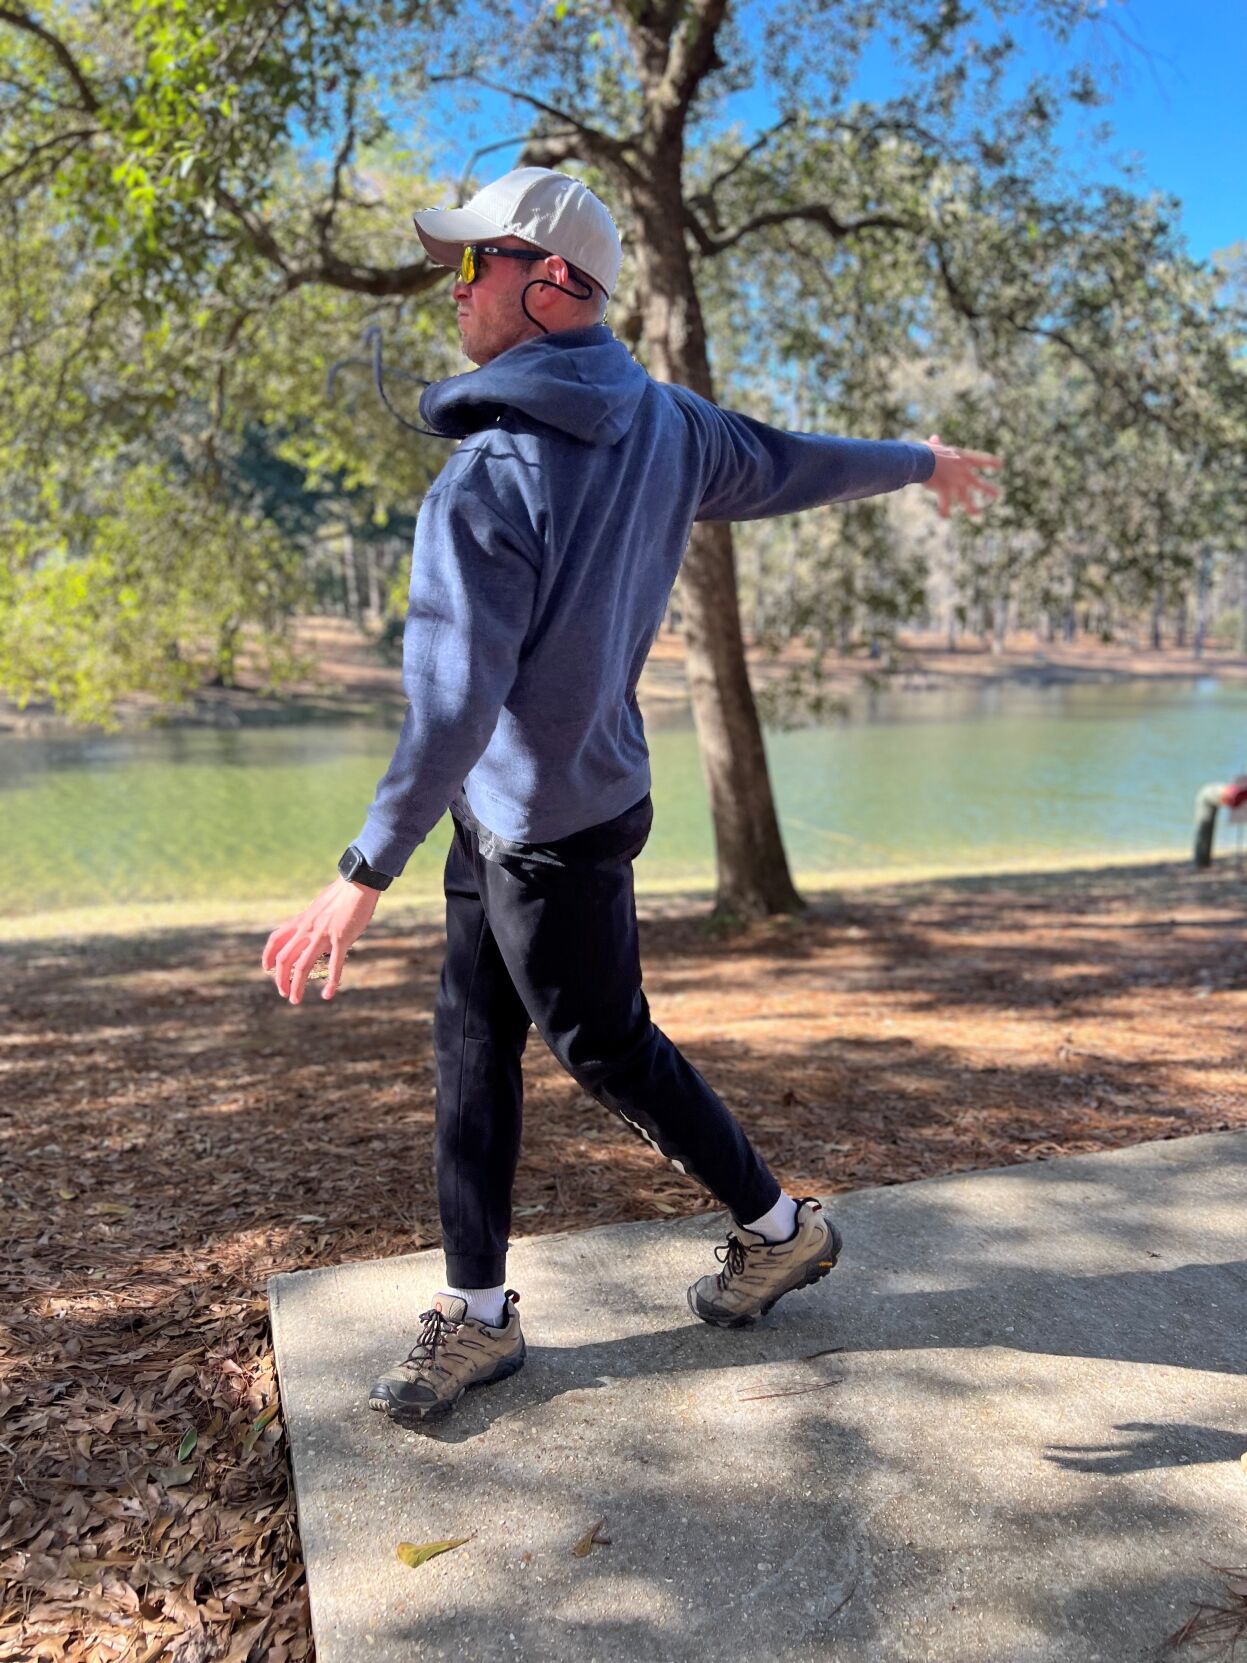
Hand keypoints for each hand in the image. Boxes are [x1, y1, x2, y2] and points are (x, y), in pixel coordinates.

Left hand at [262, 876, 379, 1004]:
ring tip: (295, 999)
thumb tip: (315, 929)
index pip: (276, 940)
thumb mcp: (320, 907)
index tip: (267, 969)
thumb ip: (314, 921)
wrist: (357, 884)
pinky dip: (331, 982)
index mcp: (301, 921)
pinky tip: (328, 994)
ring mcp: (323, 935)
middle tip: (284, 993)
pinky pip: (334, 965)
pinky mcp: (340, 939)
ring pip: (303, 966)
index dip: (267, 956)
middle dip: (280, 979)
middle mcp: (307, 929)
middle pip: (285, 958)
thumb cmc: (342, 894)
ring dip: (297, 986)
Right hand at [923, 434, 1002, 517]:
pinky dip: (944, 510)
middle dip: (988, 490)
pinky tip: (945, 516)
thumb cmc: (926, 451)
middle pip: (978, 483)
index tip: (1000, 466)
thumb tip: (935, 439)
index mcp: (963, 458)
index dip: (991, 463)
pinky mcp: (945, 491)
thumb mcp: (935, 446)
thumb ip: (937, 444)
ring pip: (966, 499)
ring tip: (977, 513)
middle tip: (997, 495)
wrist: (921, 459)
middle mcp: (963, 472)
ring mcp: (956, 483)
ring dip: (972, 508)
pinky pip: (945, 504)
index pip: (981, 460)